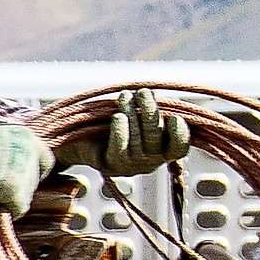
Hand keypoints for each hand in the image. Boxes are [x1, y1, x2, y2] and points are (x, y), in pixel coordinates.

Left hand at [55, 89, 190, 176]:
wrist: (79, 136)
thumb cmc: (112, 120)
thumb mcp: (136, 112)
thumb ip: (151, 108)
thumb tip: (159, 92)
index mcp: (162, 149)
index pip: (178, 148)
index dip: (180, 135)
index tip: (174, 118)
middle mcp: (150, 161)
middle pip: (156, 139)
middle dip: (151, 112)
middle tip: (143, 92)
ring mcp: (130, 166)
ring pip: (137, 140)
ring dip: (132, 114)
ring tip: (125, 96)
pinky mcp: (110, 165)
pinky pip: (119, 149)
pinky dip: (121, 131)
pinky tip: (119, 116)